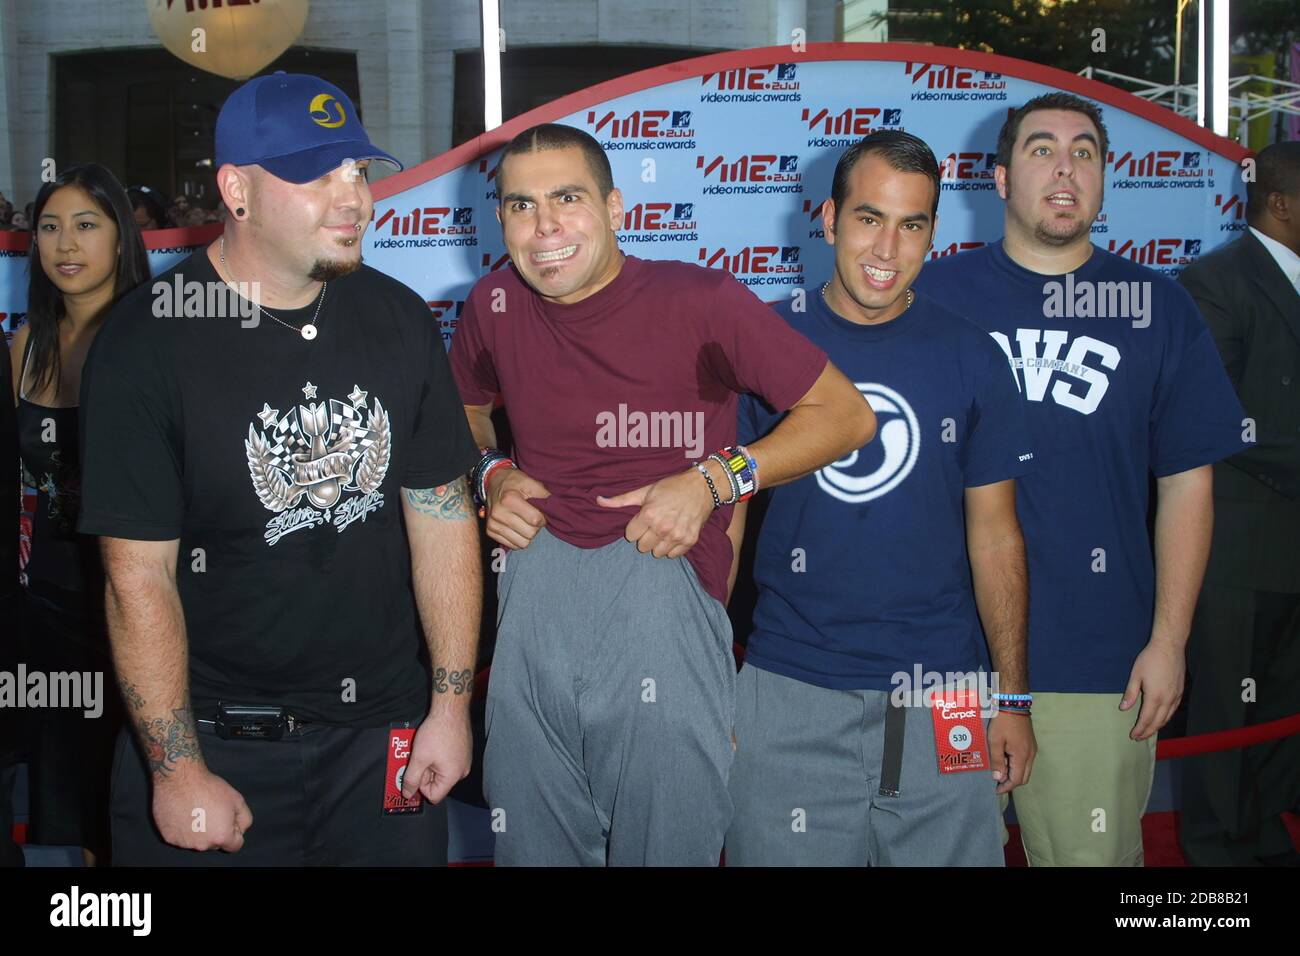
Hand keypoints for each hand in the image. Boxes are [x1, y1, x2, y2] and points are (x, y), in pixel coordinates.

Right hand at [152, 766, 252, 851]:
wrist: (180, 779)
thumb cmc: (209, 788)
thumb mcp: (238, 800)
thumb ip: (244, 819)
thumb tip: (240, 829)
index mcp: (220, 837)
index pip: (234, 845)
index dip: (235, 830)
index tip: (228, 818)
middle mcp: (202, 844)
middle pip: (214, 843)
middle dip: (216, 831)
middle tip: (210, 810)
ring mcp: (183, 843)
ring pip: (197, 840)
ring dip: (198, 830)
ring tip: (196, 810)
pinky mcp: (169, 837)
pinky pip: (181, 836)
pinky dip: (183, 828)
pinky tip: (183, 812)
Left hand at [401, 709, 471, 805]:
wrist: (451, 710)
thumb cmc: (436, 732)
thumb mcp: (418, 758)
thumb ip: (411, 779)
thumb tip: (407, 795)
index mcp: (453, 776)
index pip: (434, 796)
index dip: (421, 786)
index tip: (417, 770)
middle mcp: (462, 771)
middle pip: (438, 784)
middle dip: (426, 773)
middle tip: (420, 756)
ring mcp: (465, 761)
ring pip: (442, 771)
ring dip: (431, 763)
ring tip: (426, 748)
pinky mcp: (464, 751)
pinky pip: (448, 762)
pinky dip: (438, 756)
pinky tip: (434, 744)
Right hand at [485, 467, 549, 549]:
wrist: (495, 481)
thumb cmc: (515, 482)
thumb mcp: (532, 482)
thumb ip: (545, 496)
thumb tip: (556, 511)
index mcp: (509, 499)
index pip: (535, 520)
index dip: (543, 518)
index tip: (540, 512)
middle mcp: (498, 513)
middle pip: (529, 534)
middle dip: (535, 527)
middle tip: (533, 517)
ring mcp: (493, 524)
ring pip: (522, 543)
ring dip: (527, 534)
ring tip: (525, 522)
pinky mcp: (490, 531)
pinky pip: (512, 546)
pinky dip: (518, 539)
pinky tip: (517, 527)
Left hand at [596, 465, 715, 557]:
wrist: (702, 486)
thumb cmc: (671, 487)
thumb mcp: (645, 490)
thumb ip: (621, 500)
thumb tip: (598, 500)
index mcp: (649, 515)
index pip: (631, 536)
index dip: (635, 527)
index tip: (643, 520)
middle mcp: (662, 528)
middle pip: (642, 547)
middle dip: (645, 537)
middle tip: (654, 525)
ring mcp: (677, 536)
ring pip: (657, 553)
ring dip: (658, 544)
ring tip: (664, 530)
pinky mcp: (689, 541)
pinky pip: (673, 555)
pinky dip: (672, 548)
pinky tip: (674, 535)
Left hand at [987, 712, 1035, 793]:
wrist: (1014, 704)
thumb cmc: (1002, 722)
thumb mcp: (995, 742)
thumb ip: (997, 761)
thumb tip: (999, 777)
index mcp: (1022, 756)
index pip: (1017, 780)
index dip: (1007, 787)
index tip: (996, 789)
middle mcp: (1031, 755)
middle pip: (1024, 777)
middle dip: (1011, 782)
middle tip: (997, 781)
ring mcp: (1032, 749)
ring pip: (1025, 769)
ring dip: (1013, 773)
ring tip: (999, 769)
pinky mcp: (1030, 744)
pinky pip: (1025, 760)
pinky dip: (1016, 764)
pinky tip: (1005, 759)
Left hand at [1121, 638, 1184, 739]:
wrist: (1170, 647)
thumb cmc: (1150, 659)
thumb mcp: (1136, 675)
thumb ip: (1130, 694)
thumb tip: (1123, 708)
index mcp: (1155, 697)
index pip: (1146, 719)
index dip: (1140, 729)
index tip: (1133, 736)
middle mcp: (1168, 699)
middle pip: (1158, 721)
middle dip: (1148, 731)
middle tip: (1139, 737)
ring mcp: (1176, 696)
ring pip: (1167, 717)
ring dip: (1158, 726)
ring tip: (1149, 731)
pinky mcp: (1181, 691)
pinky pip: (1173, 710)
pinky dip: (1166, 717)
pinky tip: (1162, 718)